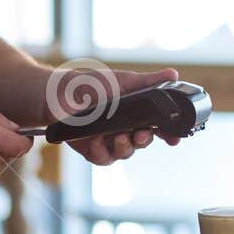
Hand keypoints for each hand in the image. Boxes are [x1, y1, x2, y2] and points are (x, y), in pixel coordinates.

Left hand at [59, 67, 183, 166]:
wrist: (57, 92)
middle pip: (143, 142)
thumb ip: (149, 81)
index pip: (158, 127)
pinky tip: (97, 140)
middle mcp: (126, 129)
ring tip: (120, 136)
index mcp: (137, 113)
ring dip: (125, 146)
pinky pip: (103, 158)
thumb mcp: (123, 81)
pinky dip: (101, 151)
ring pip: (125, 153)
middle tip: (142, 134)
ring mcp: (109, 141)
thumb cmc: (91, 84)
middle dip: (145, 140)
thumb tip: (174, 74)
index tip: (175, 139)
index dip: (169, 135)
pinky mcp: (92, 150)